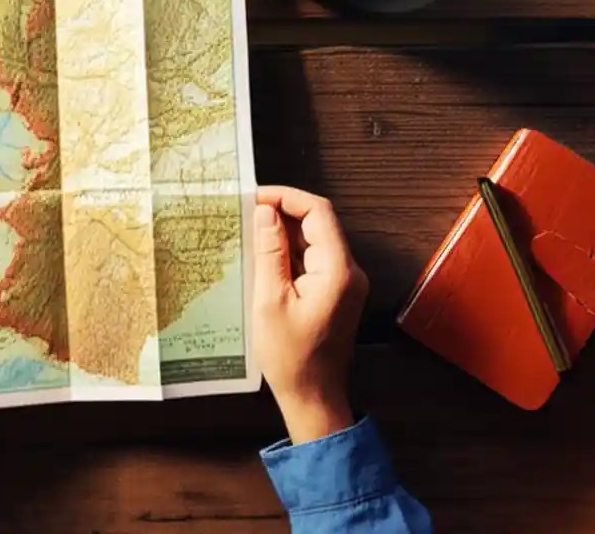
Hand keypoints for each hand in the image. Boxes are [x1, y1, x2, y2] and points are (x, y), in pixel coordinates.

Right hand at [253, 186, 368, 443]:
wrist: (313, 396)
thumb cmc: (290, 356)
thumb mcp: (270, 301)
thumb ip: (270, 253)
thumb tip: (266, 213)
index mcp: (338, 270)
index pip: (318, 212)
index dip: (286, 197)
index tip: (254, 197)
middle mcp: (349, 271)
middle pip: (318, 223)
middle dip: (282, 212)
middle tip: (245, 213)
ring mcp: (345, 283)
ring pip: (315, 241)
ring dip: (284, 233)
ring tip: (249, 232)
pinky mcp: (336, 293)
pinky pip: (314, 260)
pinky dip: (290, 253)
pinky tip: (264, 257)